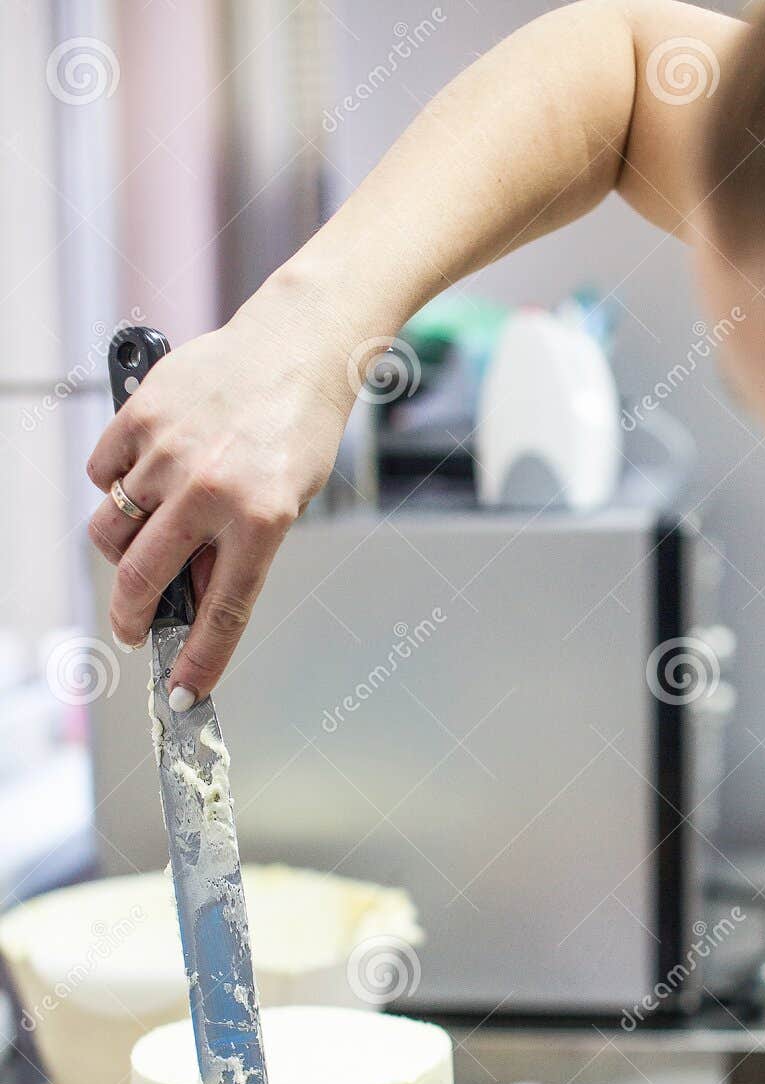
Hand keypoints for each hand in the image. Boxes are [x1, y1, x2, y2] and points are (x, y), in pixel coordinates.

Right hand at [86, 282, 356, 702]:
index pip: (221, 611)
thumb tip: (189, 594)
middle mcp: (211, 490)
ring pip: (111, 530)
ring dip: (121, 548)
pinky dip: (114, 487)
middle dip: (131, 618)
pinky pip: (103, 475)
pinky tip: (144, 479)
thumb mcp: (287, 503)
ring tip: (147, 538)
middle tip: (134, 629)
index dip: (199, 661)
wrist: (295, 347)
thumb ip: (236, 550)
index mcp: (260, 519)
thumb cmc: (298, 427)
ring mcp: (170, 452)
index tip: (184, 690)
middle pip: (141, 579)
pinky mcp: (141, 416)